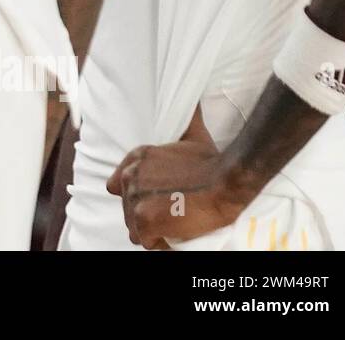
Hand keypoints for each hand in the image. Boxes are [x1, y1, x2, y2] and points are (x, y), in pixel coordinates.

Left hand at [107, 106, 254, 248]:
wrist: (226, 181)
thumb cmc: (211, 162)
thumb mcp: (192, 136)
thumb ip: (186, 119)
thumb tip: (193, 100)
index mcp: (136, 158)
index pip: (118, 185)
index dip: (137, 197)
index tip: (156, 202)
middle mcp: (129, 175)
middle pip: (127, 208)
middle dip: (146, 215)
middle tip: (171, 215)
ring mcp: (135, 197)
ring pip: (134, 227)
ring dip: (152, 230)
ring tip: (174, 226)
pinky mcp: (144, 218)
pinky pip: (145, 241)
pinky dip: (159, 243)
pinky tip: (174, 237)